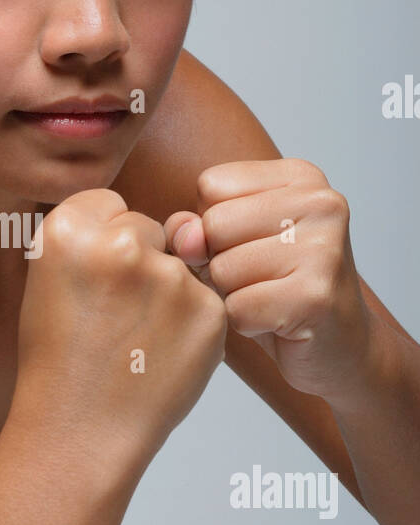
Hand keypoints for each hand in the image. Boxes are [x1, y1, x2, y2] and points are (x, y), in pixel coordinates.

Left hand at [163, 158, 374, 402]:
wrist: (339, 346)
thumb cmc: (280, 287)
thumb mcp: (231, 243)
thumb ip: (194, 227)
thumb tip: (186, 238)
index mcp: (301, 177)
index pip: (211, 185)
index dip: (212, 225)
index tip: (249, 244)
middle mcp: (321, 203)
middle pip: (214, 224)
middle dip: (219, 261)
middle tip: (260, 277)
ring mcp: (323, 249)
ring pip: (223, 269)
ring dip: (232, 295)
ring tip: (269, 297)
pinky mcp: (315, 297)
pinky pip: (237, 309)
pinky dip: (243, 324)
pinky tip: (275, 321)